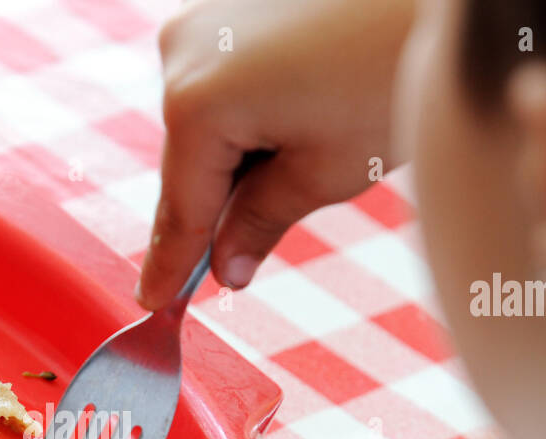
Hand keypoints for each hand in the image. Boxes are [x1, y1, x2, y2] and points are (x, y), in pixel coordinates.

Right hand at [137, 0, 416, 309]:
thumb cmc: (391, 66)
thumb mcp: (326, 169)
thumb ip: (260, 220)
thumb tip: (227, 267)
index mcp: (198, 102)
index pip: (181, 208)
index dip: (171, 265)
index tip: (153, 302)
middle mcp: (182, 51)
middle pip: (190, 161)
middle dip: (216, 206)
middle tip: (242, 254)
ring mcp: (204, 17)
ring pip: (208, 121)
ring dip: (241, 156)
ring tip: (316, 146)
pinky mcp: (230, 2)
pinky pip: (223, 79)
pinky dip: (252, 112)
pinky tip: (309, 111)